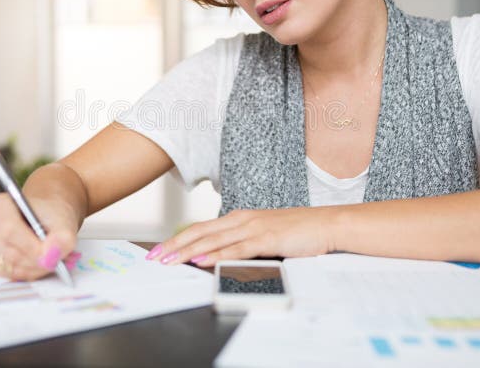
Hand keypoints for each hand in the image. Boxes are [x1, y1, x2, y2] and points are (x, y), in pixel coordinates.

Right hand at [0, 192, 80, 280]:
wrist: (44, 218)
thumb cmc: (49, 215)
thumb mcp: (63, 220)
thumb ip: (62, 237)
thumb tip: (52, 253)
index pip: (9, 230)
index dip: (30, 246)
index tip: (49, 253)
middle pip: (9, 252)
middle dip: (36, 260)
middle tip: (54, 257)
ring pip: (10, 266)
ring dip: (34, 268)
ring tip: (48, 258)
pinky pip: (9, 275)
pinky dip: (29, 273)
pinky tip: (38, 263)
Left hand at [146, 207, 335, 267]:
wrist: (326, 224)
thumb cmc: (297, 231)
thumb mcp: (263, 236)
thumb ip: (242, 244)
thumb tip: (219, 258)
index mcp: (239, 218)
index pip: (201, 228)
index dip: (178, 239)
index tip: (159, 250)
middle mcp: (242, 220)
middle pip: (200, 232)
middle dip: (174, 245)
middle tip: (154, 257)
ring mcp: (253, 228)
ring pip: (213, 240)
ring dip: (188, 251)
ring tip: (169, 260)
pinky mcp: (267, 238)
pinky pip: (236, 248)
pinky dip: (216, 254)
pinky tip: (202, 259)